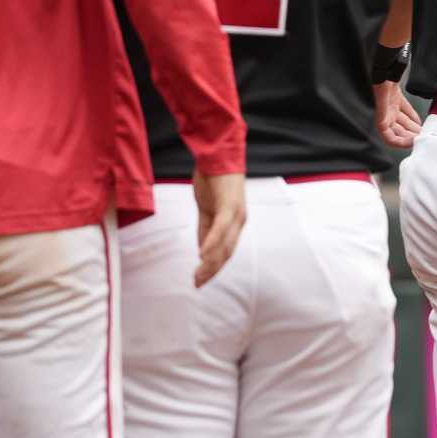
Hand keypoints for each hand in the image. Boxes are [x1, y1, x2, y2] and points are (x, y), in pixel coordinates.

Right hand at [191, 171, 245, 287]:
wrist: (218, 154)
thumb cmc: (212, 179)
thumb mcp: (207, 208)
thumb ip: (206, 228)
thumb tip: (202, 250)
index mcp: (234, 223)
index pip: (225, 252)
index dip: (213, 267)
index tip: (200, 280)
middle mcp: (239, 221)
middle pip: (226, 253)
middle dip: (211, 271)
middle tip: (197, 283)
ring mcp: (236, 214)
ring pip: (224, 245)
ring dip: (210, 263)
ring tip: (199, 276)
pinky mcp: (229, 205)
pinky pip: (220, 228)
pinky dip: (212, 243)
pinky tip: (203, 255)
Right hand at [376, 82, 422, 149]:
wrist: (384, 63)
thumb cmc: (381, 81)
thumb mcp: (382, 103)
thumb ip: (384, 120)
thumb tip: (390, 138)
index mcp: (381, 117)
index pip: (389, 138)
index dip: (400, 143)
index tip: (413, 142)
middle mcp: (385, 114)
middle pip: (398, 131)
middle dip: (410, 136)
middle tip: (423, 138)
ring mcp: (390, 106)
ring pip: (403, 122)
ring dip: (412, 128)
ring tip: (424, 131)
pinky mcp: (395, 97)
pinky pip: (405, 111)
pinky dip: (412, 117)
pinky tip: (420, 121)